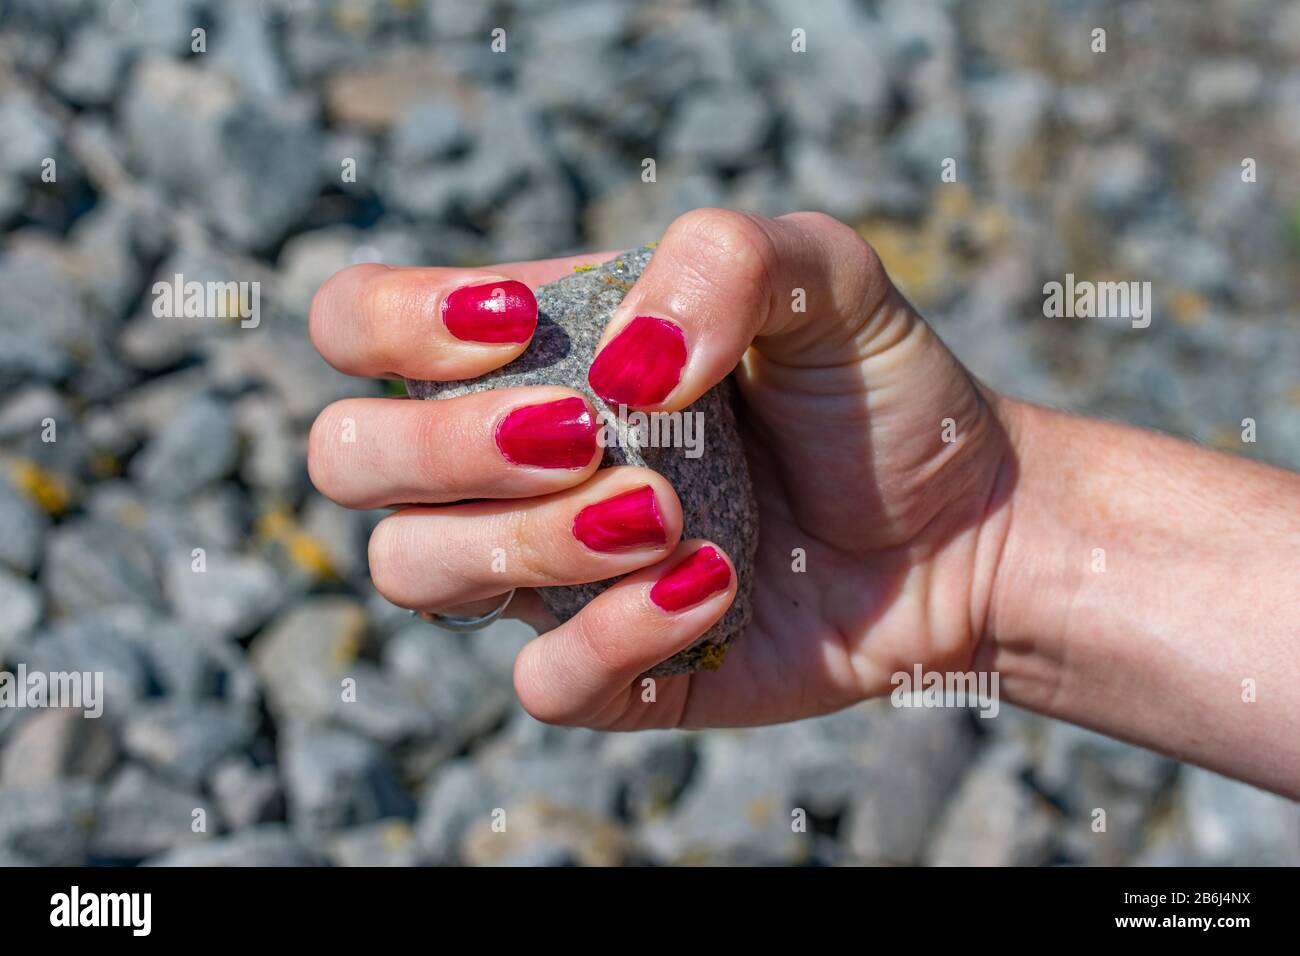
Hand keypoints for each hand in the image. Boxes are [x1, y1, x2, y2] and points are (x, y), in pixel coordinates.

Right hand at [307, 209, 1014, 730]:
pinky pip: (538, 678)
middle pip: (351, 456)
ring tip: (670, 512)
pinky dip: (618, 634)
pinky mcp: (605, 666)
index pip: (360, 325)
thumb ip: (720, 258)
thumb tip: (617, 369)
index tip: (524, 326)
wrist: (968, 527)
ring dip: (536, 540)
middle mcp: (513, 461)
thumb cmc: (882, 393)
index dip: (397, 326)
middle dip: (449, 445)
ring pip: (415, 568)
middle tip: (589, 433)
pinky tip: (714, 587)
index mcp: (534, 353)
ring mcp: (549, 568)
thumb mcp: (826, 274)